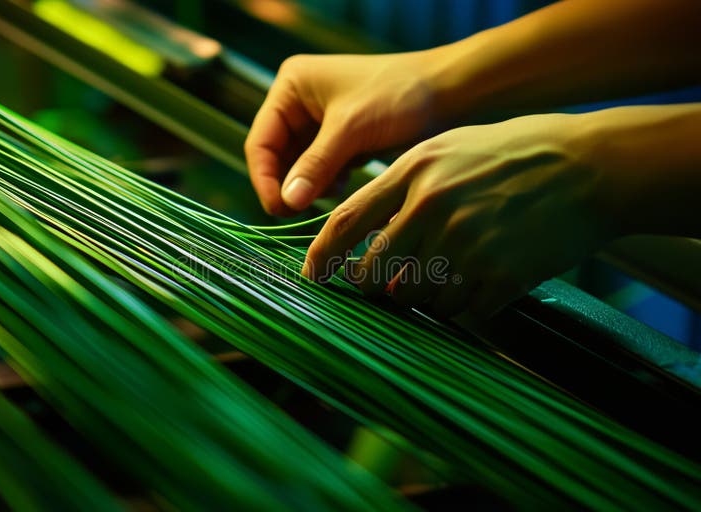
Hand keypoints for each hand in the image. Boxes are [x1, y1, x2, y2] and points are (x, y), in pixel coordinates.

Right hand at [245, 51, 447, 214]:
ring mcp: (319, 123)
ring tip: (337, 186)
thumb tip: (287, 203)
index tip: (279, 210)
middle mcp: (299, 103)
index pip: (260, 142)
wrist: (450, 91)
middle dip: (292, 185)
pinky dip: (329, 184)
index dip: (265, 179)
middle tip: (306, 212)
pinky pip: (321, 172)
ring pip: (299, 169)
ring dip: (312, 187)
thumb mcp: (352, 128)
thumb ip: (316, 165)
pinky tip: (347, 182)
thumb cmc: (400, 95)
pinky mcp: (340, 141)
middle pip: (276, 159)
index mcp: (290, 87)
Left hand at [302, 113, 620, 317]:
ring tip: (444, 274)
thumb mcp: (446, 149)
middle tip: (377, 289)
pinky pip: (460, 309)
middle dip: (369, 288)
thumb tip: (371, 246)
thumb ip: (401, 191)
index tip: (312, 277)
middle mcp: (431, 209)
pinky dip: (462, 304)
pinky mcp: (499, 276)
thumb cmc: (511, 155)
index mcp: (413, 172)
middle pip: (374, 272)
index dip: (321, 256)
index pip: (345, 222)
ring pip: (415, 297)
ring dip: (419, 296)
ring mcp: (465, 245)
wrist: (587, 168)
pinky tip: (479, 282)